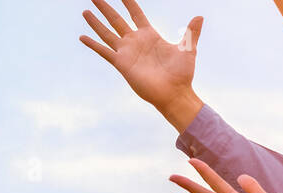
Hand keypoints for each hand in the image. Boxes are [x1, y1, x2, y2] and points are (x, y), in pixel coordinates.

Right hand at [79, 0, 203, 130]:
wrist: (175, 93)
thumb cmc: (182, 74)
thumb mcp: (187, 49)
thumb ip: (191, 32)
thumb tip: (200, 16)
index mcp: (150, 35)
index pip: (136, 13)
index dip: (128, 2)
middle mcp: (136, 41)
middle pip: (117, 19)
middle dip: (106, 7)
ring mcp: (127, 52)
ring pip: (107, 33)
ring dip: (96, 22)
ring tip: (85, 11)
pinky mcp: (121, 63)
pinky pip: (104, 51)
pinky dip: (93, 44)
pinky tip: (82, 37)